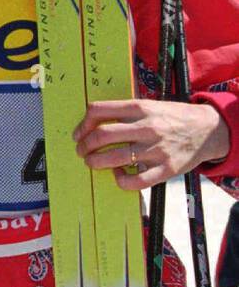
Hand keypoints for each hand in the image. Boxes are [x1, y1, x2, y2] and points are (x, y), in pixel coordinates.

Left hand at [73, 98, 230, 188]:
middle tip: (82, 151)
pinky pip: (135, 181)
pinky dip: (120, 180)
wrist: (208, 130)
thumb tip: (90, 123)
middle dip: (84, 146)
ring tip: (93, 163)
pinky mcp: (166, 169)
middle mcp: (146, 127)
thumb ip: (123, 112)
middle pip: (101, 136)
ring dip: (95, 162)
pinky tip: (119, 174)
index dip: (82, 124)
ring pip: (113, 159)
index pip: (98, 111)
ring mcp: (156, 149)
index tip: (78, 134)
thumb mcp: (149, 106)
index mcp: (139, 108)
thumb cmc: (172, 117)